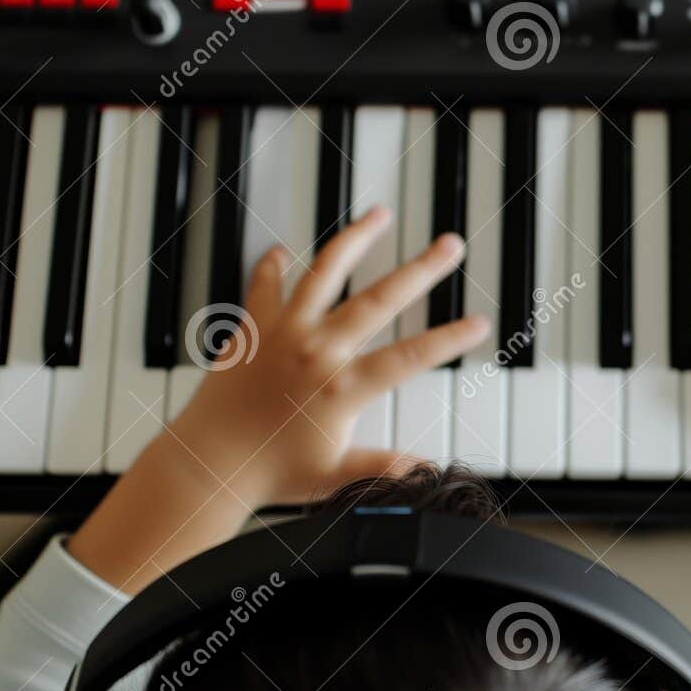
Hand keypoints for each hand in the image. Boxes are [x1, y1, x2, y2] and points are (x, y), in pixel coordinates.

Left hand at [169, 206, 487, 506]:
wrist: (210, 462)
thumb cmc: (271, 472)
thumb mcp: (338, 476)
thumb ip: (385, 468)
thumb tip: (426, 471)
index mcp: (342, 388)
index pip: (410, 357)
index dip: (450, 339)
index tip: (479, 323)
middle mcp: (317, 350)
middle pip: (380, 299)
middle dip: (421, 269)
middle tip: (449, 245)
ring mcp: (284, 333)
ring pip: (325, 272)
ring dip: (355, 240)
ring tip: (378, 214)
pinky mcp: (253, 329)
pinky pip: (265, 287)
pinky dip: (273, 267)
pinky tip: (282, 252)